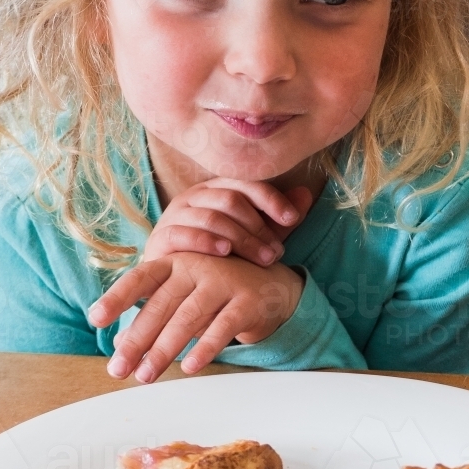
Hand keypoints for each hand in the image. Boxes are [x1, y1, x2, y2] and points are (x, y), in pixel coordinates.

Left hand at [88, 251, 304, 381]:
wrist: (272, 284)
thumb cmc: (217, 291)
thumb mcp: (183, 296)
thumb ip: (154, 316)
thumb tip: (120, 345)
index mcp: (175, 262)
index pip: (141, 278)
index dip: (117, 298)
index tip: (96, 319)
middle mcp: (196, 267)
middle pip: (161, 305)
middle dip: (137, 340)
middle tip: (119, 369)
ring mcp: (223, 282)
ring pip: (188, 318)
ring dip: (164, 350)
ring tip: (146, 376)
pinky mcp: (246, 301)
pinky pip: (223, 327)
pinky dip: (205, 347)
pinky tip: (189, 366)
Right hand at [143, 179, 313, 266]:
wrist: (179, 284)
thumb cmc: (219, 258)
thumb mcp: (253, 238)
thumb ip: (276, 220)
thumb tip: (307, 194)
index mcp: (218, 189)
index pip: (246, 184)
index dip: (271, 199)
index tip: (293, 219)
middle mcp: (195, 196)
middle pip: (230, 200)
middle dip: (259, 227)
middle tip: (278, 253)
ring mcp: (175, 215)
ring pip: (211, 216)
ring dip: (241, 238)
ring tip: (263, 259)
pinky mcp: (161, 237)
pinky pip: (182, 233)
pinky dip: (205, 241)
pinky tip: (225, 253)